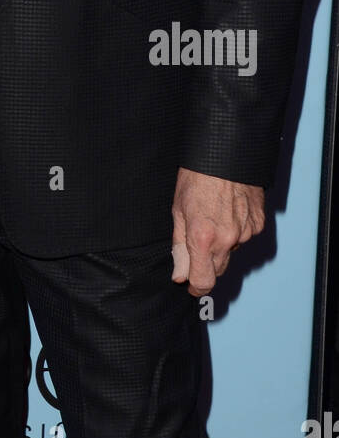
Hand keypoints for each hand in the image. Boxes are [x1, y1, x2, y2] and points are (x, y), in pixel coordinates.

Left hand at [171, 167, 264, 295]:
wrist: (225, 151)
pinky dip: (237, 229)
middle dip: (207, 263)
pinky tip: (229, 210)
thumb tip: (180, 274)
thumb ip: (179, 246)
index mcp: (203, 238)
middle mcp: (228, 239)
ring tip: (214, 215)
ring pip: (232, 251)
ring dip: (223, 243)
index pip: (203, 281)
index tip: (190, 284)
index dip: (195, 286)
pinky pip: (246, 236)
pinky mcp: (259, 223)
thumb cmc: (196, 176)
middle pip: (218, 269)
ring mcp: (246, 232)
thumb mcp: (178, 209)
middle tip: (198, 241)